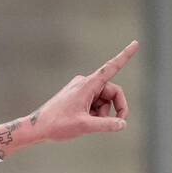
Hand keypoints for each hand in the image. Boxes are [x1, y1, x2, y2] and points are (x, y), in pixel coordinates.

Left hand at [0, 40, 137, 159]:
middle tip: (117, 123)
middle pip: (112, 92)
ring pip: (103, 100)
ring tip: (88, 124)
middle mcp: (84, 83)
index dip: (125, 56)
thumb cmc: (57, 125)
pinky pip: (94, 103)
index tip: (136, 43)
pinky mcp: (76, 96)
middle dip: (115, 108)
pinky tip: (82, 122)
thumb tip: (122, 125)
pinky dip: (94, 113)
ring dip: (102, 113)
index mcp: (87, 84)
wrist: (35, 128)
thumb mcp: (84, 126)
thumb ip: (106, 125)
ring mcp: (80, 89)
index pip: (111, 68)